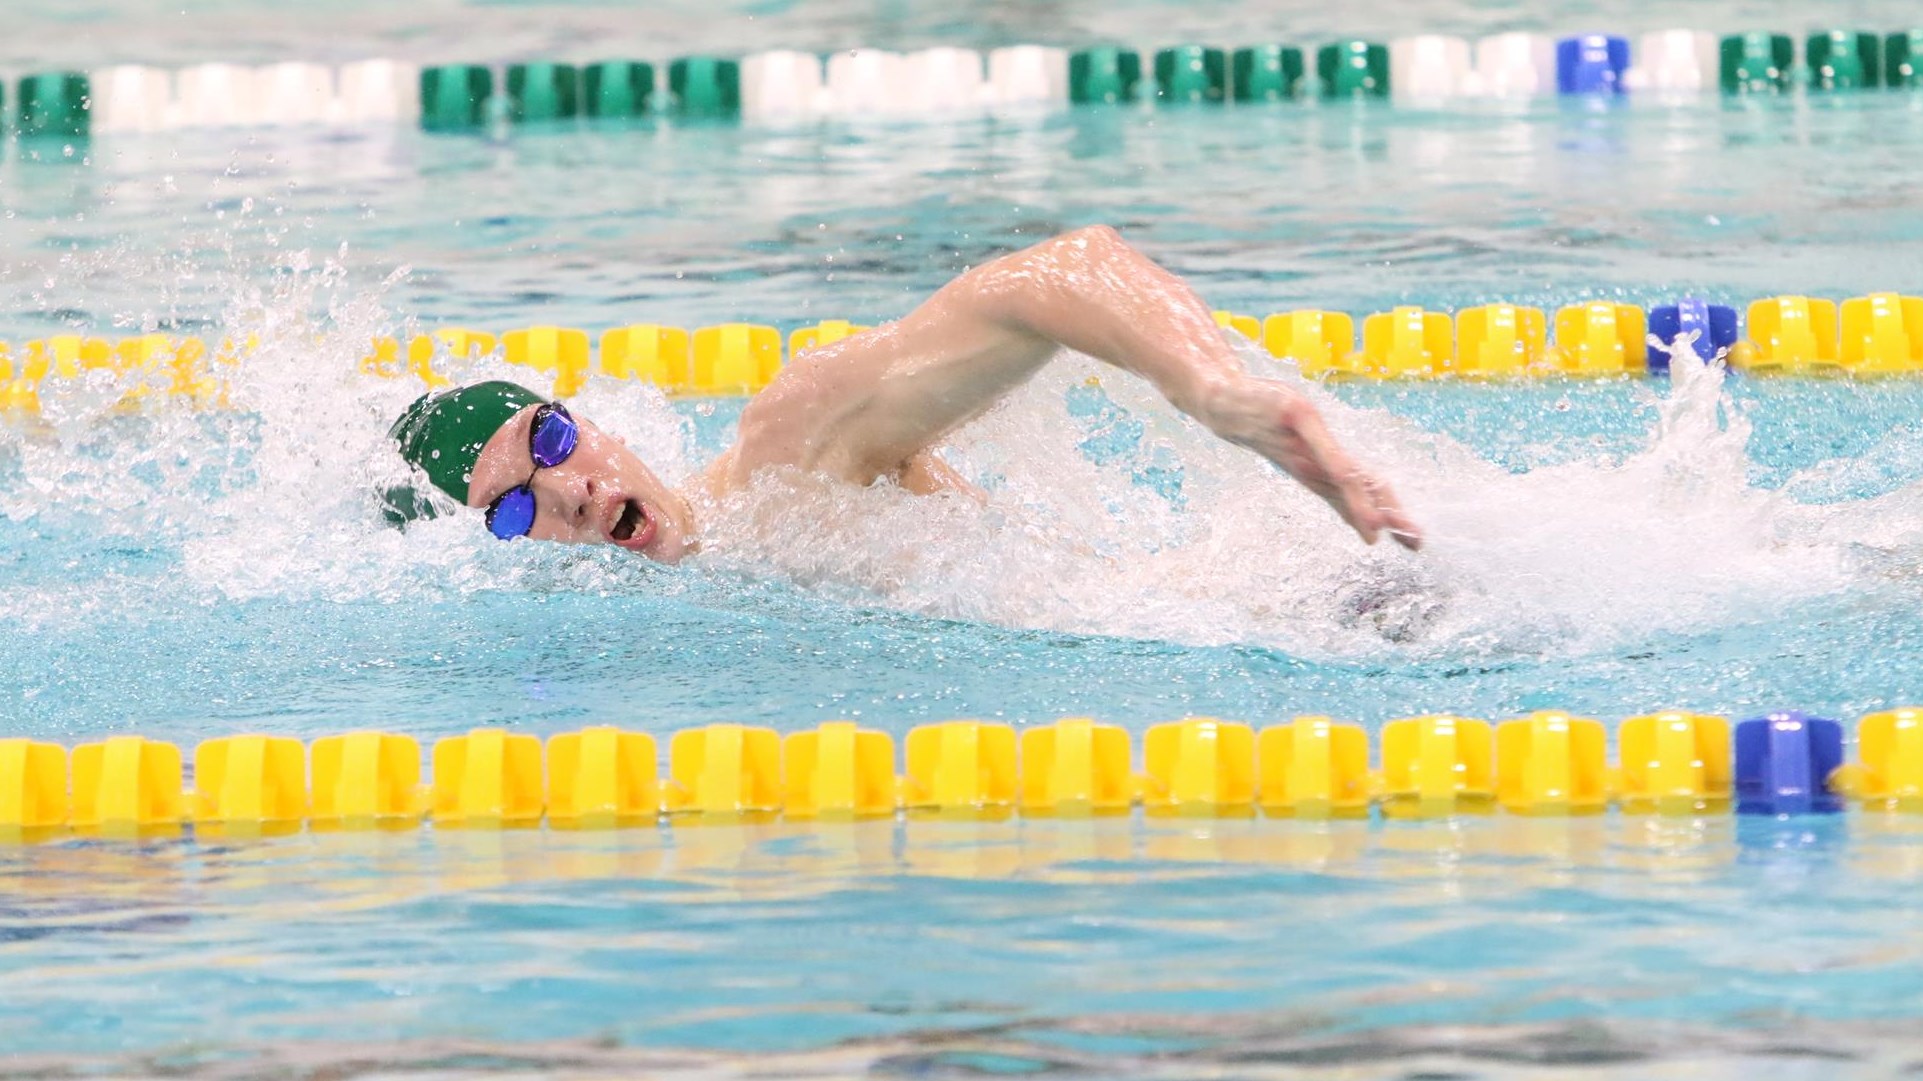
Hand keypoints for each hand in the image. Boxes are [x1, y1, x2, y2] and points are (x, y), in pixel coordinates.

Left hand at [1195, 376, 1422, 550]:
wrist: (1220, 402)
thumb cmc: (1260, 419)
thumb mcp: (1295, 439)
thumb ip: (1322, 460)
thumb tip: (1349, 480)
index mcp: (1317, 471)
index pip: (1358, 499)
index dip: (1386, 519)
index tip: (1415, 544)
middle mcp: (1312, 466)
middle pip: (1356, 496)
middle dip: (1388, 519)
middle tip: (1418, 544)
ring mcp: (1304, 445)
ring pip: (1345, 481)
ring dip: (1369, 506)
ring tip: (1395, 527)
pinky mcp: (1298, 417)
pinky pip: (1323, 449)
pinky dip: (1340, 469)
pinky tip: (1354, 481)